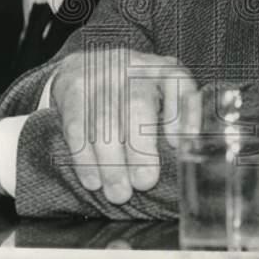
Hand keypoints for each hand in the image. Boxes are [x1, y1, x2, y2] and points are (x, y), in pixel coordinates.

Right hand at [50, 47, 196, 204]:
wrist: (82, 66)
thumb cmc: (130, 88)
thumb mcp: (160, 89)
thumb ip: (179, 111)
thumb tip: (185, 143)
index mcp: (159, 67)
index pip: (177, 81)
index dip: (183, 111)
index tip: (180, 144)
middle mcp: (130, 67)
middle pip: (136, 105)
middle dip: (140, 149)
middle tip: (144, 182)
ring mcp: (100, 77)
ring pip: (105, 121)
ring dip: (112, 164)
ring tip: (119, 193)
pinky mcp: (73, 90)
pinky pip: (77, 127)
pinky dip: (84, 159)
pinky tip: (93, 180)